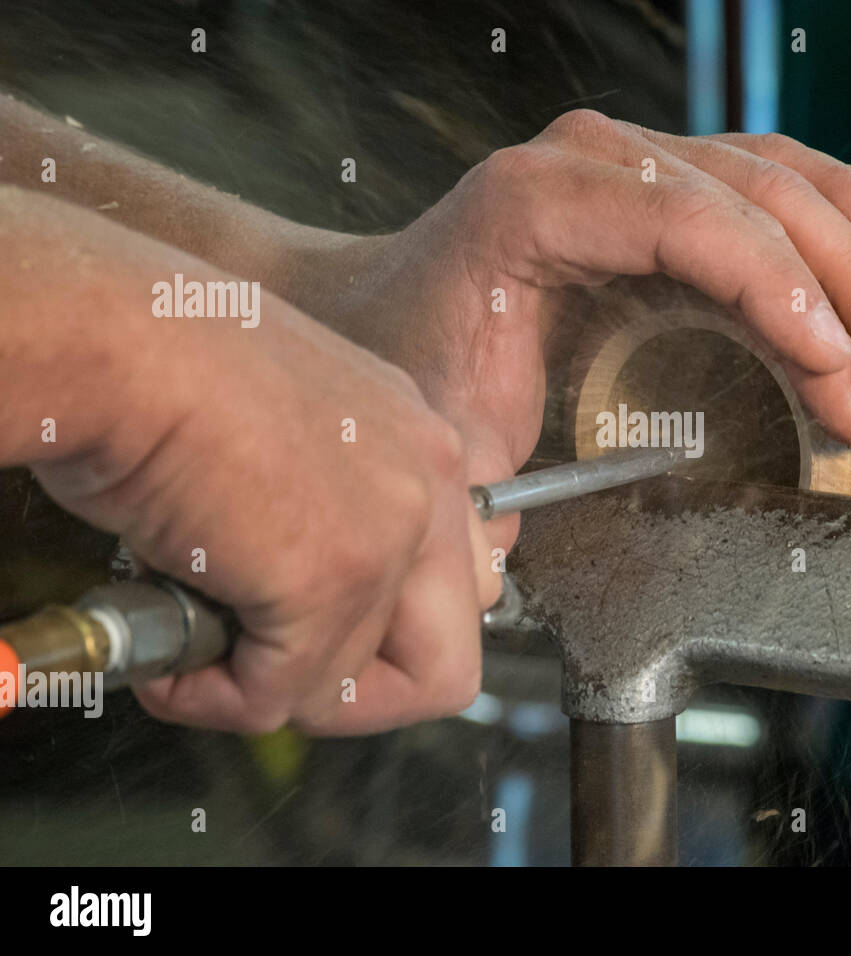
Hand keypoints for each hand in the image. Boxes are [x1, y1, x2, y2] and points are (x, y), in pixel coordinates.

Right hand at [13, 194, 499, 733]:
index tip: (310, 632)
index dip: (382, 634)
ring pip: (357, 688)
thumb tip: (308, 606)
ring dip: (270, 692)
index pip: (461, 584)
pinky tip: (171, 663)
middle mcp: (427, 481)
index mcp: (417, 442)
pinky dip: (215, 699)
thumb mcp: (282, 432)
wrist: (117, 336)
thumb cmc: (164, 365)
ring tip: (198, 653)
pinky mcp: (331, 574)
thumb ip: (327, 508)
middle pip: (448, 658)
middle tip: (270, 676)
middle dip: (356, 697)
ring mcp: (391, 531)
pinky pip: (278, 695)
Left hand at [304, 111, 850, 549]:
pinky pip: (761, 171)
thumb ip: (481, 496)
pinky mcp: (653, 179)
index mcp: (538, 205)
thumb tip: (512, 573)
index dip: (781, 296)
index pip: (693, 226)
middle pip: (750, 197)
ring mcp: (626, 159)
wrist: (378, 304)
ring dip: (848, 248)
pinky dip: (828, 205)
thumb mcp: (445, 431)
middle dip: (834, 286)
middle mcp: (590, 160)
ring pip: (771, 176)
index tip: (836, 373)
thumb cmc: (413, 358)